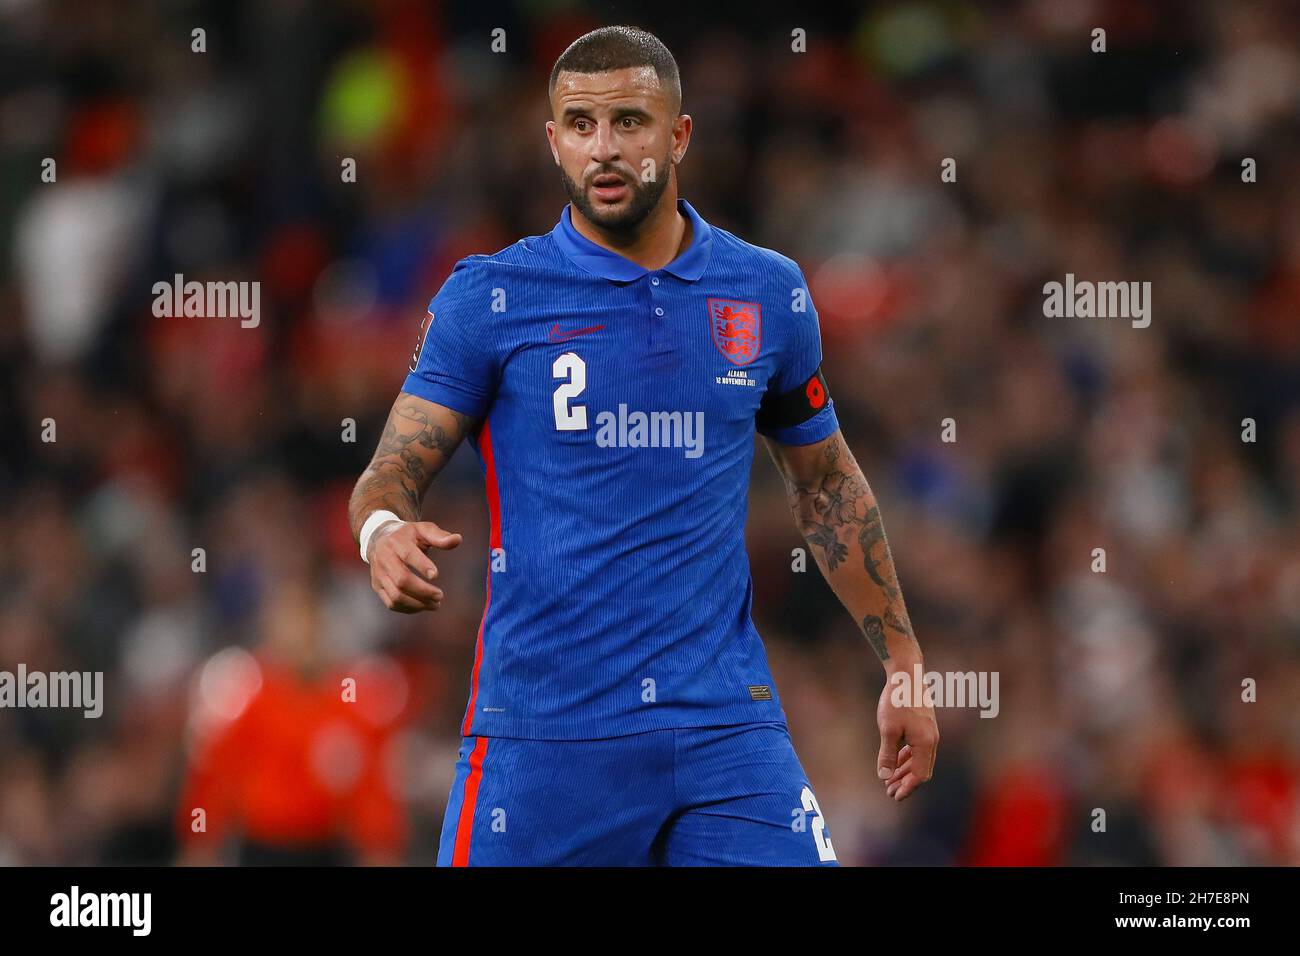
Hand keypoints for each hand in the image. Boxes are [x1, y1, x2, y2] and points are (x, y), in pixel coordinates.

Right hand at [367, 520, 461, 612]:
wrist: (378, 538)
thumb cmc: (407, 535)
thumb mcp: (422, 529)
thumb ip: (439, 536)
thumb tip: (458, 539)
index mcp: (396, 542)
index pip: (408, 555)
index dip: (422, 565)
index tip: (435, 576)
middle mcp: (384, 559)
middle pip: (401, 580)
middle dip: (423, 591)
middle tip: (440, 595)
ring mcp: (379, 574)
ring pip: (396, 595)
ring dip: (417, 603)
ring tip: (435, 604)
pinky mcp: (377, 586)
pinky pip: (391, 603)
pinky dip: (408, 608)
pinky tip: (422, 606)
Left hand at [876, 679, 938, 801]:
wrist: (906, 673)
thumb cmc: (897, 700)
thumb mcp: (888, 729)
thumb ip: (887, 754)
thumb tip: (885, 777)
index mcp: (926, 743)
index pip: (920, 775)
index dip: (907, 787)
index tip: (894, 796)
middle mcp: (932, 740)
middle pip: (921, 769)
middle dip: (905, 782)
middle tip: (888, 791)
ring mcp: (929, 733)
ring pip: (919, 759)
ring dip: (904, 770)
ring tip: (889, 780)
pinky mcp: (924, 726)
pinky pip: (917, 748)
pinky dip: (906, 757)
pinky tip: (895, 761)